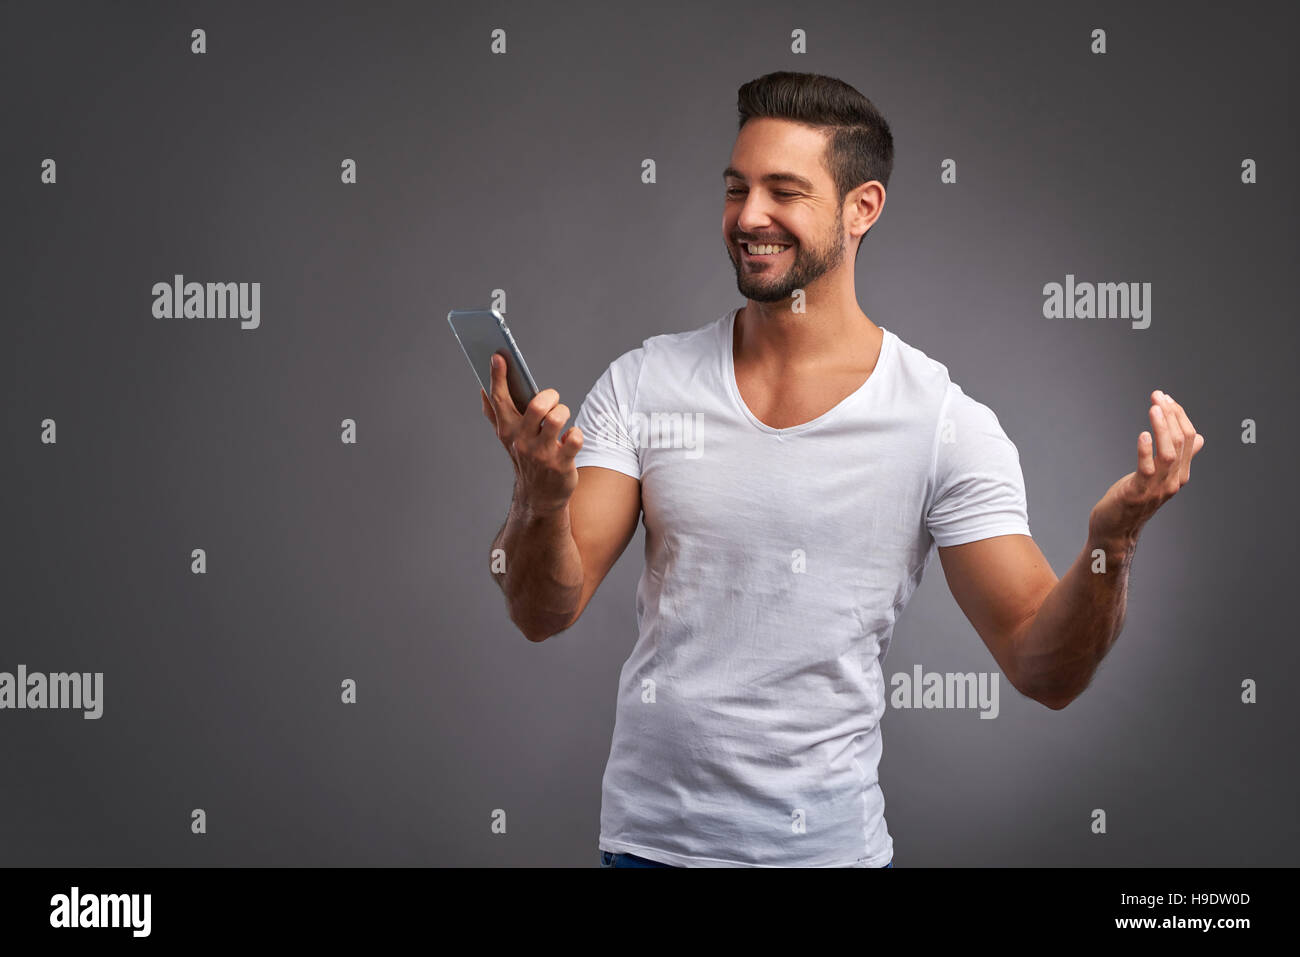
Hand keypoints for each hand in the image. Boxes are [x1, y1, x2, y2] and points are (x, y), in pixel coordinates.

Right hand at [481, 352, 583, 514]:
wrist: (539, 497)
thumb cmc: (525, 459)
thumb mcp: (508, 438)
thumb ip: (495, 414)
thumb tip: (482, 389)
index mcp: (507, 430)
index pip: (499, 399)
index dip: (498, 376)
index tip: (499, 356)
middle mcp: (522, 441)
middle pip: (537, 406)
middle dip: (549, 396)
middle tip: (552, 400)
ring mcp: (542, 453)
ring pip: (557, 418)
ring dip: (563, 412)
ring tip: (561, 419)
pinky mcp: (562, 464)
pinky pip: (575, 438)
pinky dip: (576, 434)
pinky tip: (571, 439)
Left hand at [1090, 390, 1204, 543]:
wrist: (1115, 531)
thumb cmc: (1133, 501)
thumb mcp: (1158, 476)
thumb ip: (1178, 458)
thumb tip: (1199, 438)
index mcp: (1180, 474)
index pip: (1189, 438)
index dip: (1179, 415)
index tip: (1165, 397)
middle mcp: (1173, 481)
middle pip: (1181, 441)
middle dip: (1170, 415)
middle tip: (1158, 396)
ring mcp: (1157, 488)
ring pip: (1168, 453)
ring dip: (1162, 428)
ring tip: (1154, 408)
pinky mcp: (1137, 492)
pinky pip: (1146, 469)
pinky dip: (1146, 450)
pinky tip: (1142, 435)